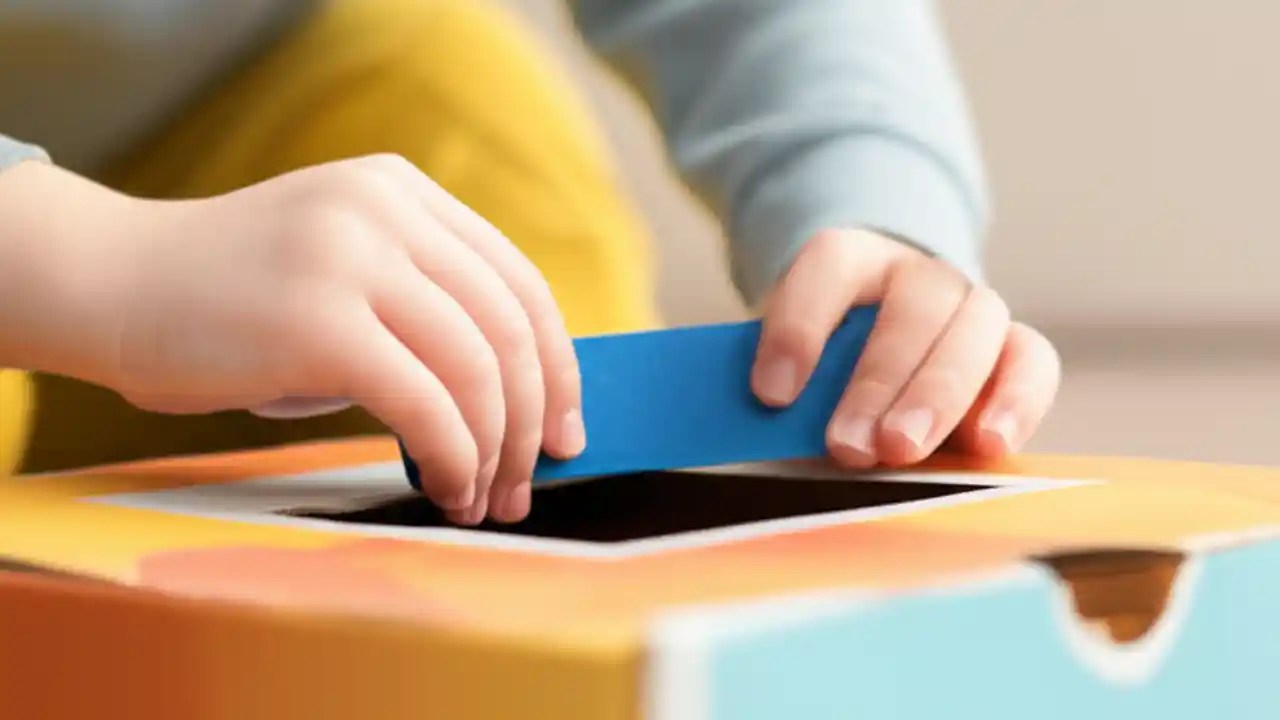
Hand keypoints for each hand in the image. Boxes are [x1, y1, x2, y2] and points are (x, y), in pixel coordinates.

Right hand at [27, 155, 583, 523]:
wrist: (112, 282)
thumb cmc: (233, 300)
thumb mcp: (342, 268)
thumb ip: (421, 305)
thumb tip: (513, 399)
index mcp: (403, 191)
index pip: (519, 283)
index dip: (559, 366)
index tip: (565, 430)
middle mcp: (388, 210)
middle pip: (512, 327)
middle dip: (534, 420)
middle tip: (530, 482)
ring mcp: (353, 258)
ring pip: (478, 368)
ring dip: (496, 450)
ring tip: (485, 498)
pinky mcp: (319, 322)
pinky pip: (426, 404)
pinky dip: (454, 457)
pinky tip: (447, 489)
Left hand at [750, 229, 1059, 466]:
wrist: (886, 340)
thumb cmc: (828, 358)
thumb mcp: (794, 361)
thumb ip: (784, 386)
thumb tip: (768, 425)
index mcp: (851, 258)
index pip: (830, 265)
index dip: (800, 325)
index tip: (772, 394)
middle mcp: (918, 273)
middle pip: (909, 309)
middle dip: (877, 382)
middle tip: (848, 446)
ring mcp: (972, 304)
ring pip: (974, 329)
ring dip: (938, 394)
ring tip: (903, 451)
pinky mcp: (1016, 345)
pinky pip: (1033, 361)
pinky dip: (1017, 401)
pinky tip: (989, 444)